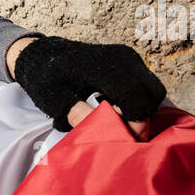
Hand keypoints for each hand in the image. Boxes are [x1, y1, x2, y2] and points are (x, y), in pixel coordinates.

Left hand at [7, 35, 164, 139]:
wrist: (42, 55)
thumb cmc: (47, 79)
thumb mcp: (55, 101)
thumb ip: (78, 115)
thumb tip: (100, 133)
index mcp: (104, 68)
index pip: (137, 99)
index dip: (136, 124)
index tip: (124, 139)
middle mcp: (122, 59)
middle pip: (152, 94)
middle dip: (142, 117)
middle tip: (121, 130)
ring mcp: (128, 56)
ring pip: (151, 89)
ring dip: (140, 108)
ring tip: (115, 117)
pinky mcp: (129, 59)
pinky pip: (145, 83)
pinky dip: (137, 98)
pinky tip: (115, 106)